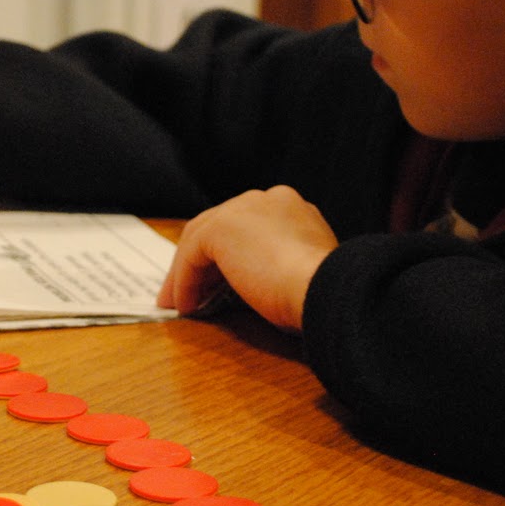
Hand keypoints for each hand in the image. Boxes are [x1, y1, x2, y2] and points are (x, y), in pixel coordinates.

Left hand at [157, 186, 336, 332]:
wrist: (323, 289)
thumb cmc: (319, 292)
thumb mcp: (299, 272)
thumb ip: (276, 265)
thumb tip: (254, 284)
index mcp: (290, 209)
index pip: (246, 227)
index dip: (227, 257)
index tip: (217, 285)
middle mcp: (267, 200)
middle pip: (219, 228)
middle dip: (202, 263)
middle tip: (191, 292)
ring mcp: (244, 207)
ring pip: (201, 238)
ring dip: (186, 273)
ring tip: (181, 303)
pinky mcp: (221, 227)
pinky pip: (192, 255)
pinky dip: (185, 281)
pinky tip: (187, 305)